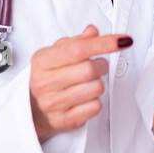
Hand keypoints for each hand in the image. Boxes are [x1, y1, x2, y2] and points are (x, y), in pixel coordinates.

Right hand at [29, 25, 132, 143]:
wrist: (29, 109)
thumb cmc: (46, 77)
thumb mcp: (54, 54)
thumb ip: (76, 41)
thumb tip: (93, 32)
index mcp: (42, 61)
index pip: (78, 49)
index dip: (104, 43)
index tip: (123, 40)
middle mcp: (45, 83)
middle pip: (90, 69)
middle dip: (101, 65)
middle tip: (97, 65)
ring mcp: (53, 103)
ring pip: (96, 88)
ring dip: (99, 83)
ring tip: (88, 82)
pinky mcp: (64, 121)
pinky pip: (95, 107)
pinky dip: (96, 100)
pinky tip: (85, 97)